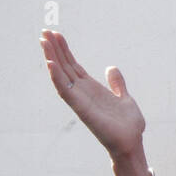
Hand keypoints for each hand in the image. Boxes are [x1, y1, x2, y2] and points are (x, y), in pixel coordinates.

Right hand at [40, 29, 146, 160]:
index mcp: (92, 89)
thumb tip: (111, 68)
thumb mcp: (124, 98)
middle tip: (43, 31)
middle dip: (54, 49)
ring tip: (43, 41)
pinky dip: (57, 78)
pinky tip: (50, 63)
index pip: (74, 66)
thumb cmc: (128, 126)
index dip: (65, 50)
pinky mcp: (81, 109)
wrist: (131, 143)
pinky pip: (65, 92)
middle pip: (65, 67)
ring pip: (61, 76)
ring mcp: (80, 101)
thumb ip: (117, 84)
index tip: (56, 35)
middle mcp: (83, 93)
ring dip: (51, 58)